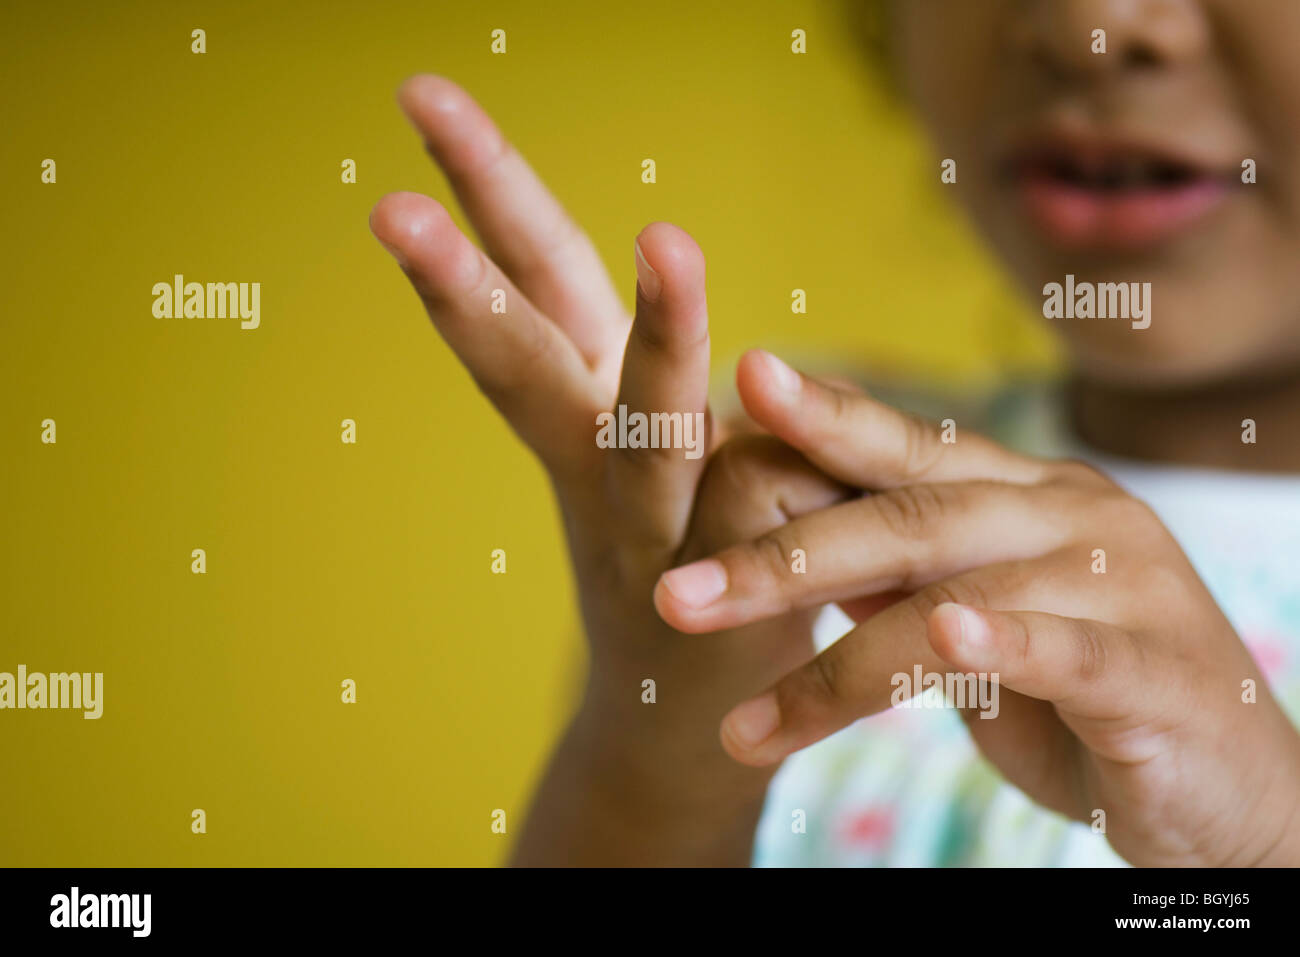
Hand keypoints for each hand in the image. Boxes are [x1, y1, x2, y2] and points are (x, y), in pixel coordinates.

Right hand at [369, 77, 853, 861]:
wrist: (683, 731)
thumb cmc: (686, 561)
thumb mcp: (665, 455)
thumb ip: (664, 386)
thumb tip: (704, 318)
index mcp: (586, 404)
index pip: (532, 272)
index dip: (479, 186)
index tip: (419, 93)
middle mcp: (591, 456)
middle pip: (526, 346)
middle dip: (463, 271)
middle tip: (390, 206)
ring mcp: (639, 527)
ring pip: (647, 420)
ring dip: (662, 332)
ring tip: (668, 239)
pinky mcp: (706, 590)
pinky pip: (768, 493)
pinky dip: (796, 465)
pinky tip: (812, 460)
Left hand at [656, 348, 1299, 866]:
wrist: (1225, 795)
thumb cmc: (1084, 706)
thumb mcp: (976, 632)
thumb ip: (903, 581)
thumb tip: (798, 546)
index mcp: (1027, 495)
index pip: (911, 449)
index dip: (828, 414)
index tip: (742, 382)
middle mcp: (1075, 517)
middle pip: (912, 519)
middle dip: (786, 560)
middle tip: (676, 596)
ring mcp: (1125, 586)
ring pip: (961, 600)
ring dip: (841, 667)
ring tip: (747, 723)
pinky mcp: (1163, 674)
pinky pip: (1074, 651)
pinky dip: (1008, 645)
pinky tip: (950, 638)